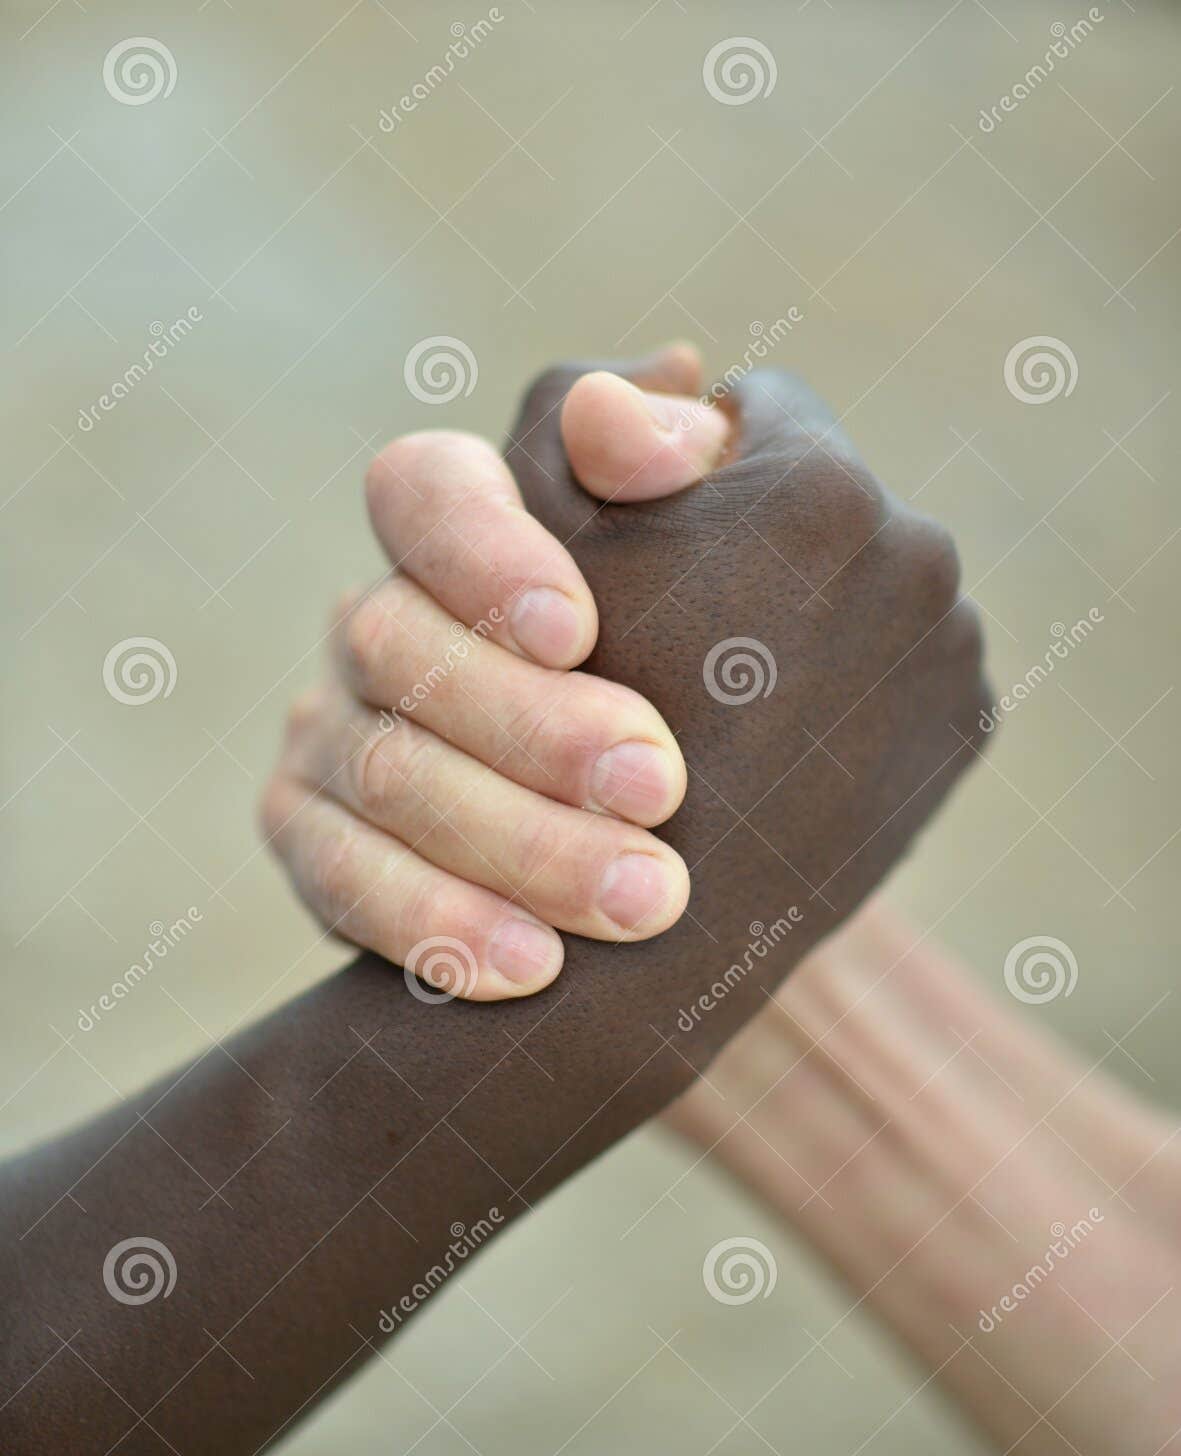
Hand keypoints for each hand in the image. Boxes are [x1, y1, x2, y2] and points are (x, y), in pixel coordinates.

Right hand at [261, 394, 720, 997]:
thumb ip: (702, 482)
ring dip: (512, 841)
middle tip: (661, 785)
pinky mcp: (315, 838)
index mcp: (469, 532)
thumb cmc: (721, 691)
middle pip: (395, 639)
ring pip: (375, 770)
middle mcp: (385, 620)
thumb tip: (678, 381)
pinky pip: (339, 880)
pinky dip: (438, 925)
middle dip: (529, 722)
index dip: (486, 551)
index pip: (429, 490)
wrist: (687, 869)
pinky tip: (536, 968)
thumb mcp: (739, 579)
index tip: (582, 626)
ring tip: (644, 902)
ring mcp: (334, 727)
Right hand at [498, 350, 991, 1055]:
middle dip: (755, 540)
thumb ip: (581, 417)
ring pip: (864, 581)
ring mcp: (952, 649)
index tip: (643, 530)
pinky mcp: (966, 725)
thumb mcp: (534, 545)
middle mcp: (916, 557)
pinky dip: (848, 684)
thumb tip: (692, 366)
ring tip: (730, 680)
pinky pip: (900, 662)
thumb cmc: (561, 718)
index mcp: (814, 489)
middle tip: (690, 611)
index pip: (751, 414)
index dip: (677, 468)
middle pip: (820, 498)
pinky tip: (779, 734)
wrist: (640, 921)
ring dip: (805, 613)